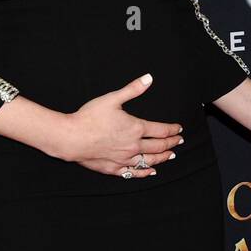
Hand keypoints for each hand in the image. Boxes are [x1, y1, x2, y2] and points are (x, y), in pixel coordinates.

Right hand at [45, 73, 183, 177]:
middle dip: (171, 144)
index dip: (172, 130)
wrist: (71, 138)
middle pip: (158, 147)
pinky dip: (144, 172)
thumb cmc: (89, 117)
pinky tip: (150, 171)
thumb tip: (149, 78)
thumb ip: (133, 89)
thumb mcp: (112, 99)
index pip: (161, 131)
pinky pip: (133, 172)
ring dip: (162, 158)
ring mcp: (124, 159)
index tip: (179, 129)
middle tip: (179, 141)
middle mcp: (133, 146)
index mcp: (135, 128)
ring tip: (170, 156)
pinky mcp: (113, 168)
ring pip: (148, 160)